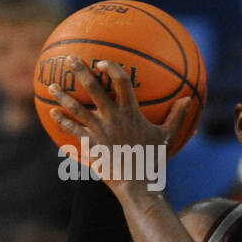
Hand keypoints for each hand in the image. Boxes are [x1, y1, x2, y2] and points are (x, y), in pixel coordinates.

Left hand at [48, 57, 192, 184]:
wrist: (136, 182)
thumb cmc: (153, 159)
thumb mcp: (168, 136)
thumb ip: (177, 116)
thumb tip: (189, 99)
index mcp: (131, 112)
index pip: (121, 82)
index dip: (111, 67)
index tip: (103, 61)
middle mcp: (112, 117)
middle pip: (93, 88)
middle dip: (80, 71)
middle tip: (70, 59)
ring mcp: (99, 129)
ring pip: (76, 108)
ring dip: (62, 96)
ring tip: (52, 86)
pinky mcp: (90, 142)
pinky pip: (72, 129)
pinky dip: (62, 120)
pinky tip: (52, 112)